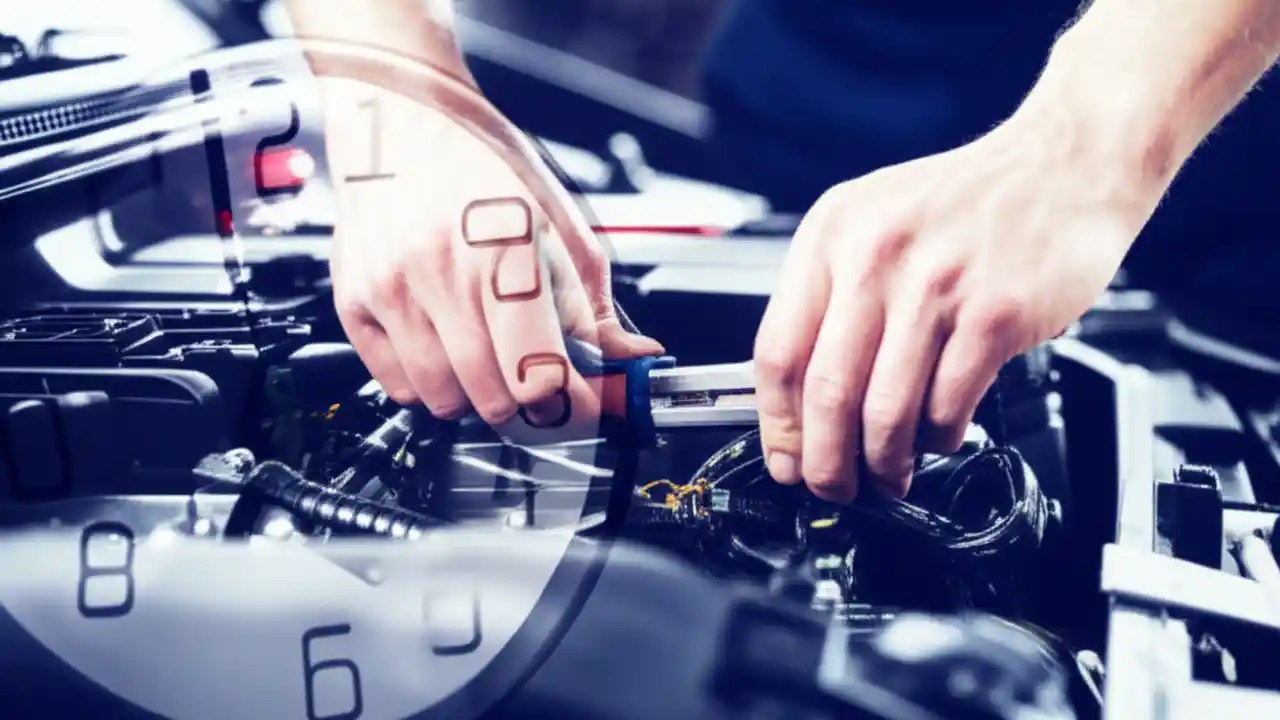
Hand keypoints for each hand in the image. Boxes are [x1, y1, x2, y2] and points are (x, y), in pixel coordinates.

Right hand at [322, 83, 661, 436]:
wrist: (402, 118)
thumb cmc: (483, 164)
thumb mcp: (558, 226)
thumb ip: (595, 307)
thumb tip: (632, 361)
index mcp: (507, 253)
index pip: (541, 376)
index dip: (571, 404)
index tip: (581, 402)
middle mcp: (444, 276)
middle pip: (494, 401)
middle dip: (526, 403)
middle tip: (535, 375)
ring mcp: (393, 292)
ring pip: (443, 402)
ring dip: (474, 396)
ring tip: (487, 353)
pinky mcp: (354, 303)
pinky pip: (397, 386)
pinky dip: (426, 383)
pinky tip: (443, 344)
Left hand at [753, 108, 1160, 501]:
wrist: (1065, 162)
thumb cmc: (968, 200)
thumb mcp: (875, 221)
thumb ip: (835, 294)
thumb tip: (803, 394)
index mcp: (832, 234)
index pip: (778, 350)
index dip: (777, 423)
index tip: (785, 456)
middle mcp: (875, 255)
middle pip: (825, 392)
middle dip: (825, 461)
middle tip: (833, 486)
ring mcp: (935, 285)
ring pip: (884, 411)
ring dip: (882, 462)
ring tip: (887, 474)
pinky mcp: (993, 314)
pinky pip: (947, 406)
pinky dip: (939, 437)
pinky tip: (940, 434)